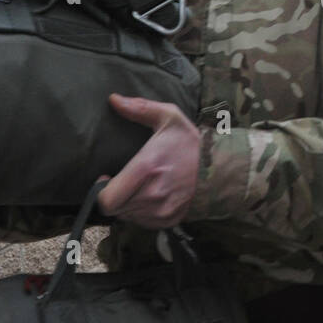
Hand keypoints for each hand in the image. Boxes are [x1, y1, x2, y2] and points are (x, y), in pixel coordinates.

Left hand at [97, 95, 200, 228]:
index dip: (101, 191)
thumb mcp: (169, 117)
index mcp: (146, 168)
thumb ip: (140, 108)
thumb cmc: (191, 143)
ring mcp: (161, 211)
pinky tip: (151, 197)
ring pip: (128, 217)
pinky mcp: (169, 221)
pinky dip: (142, 213)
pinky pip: (143, 223)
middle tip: (124, 182)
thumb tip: (113, 99)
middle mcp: (152, 194)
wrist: (221, 168)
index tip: (107, 179)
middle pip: (115, 209)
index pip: (107, 199)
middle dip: (114, 196)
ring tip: (139, 188)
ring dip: (128, 204)